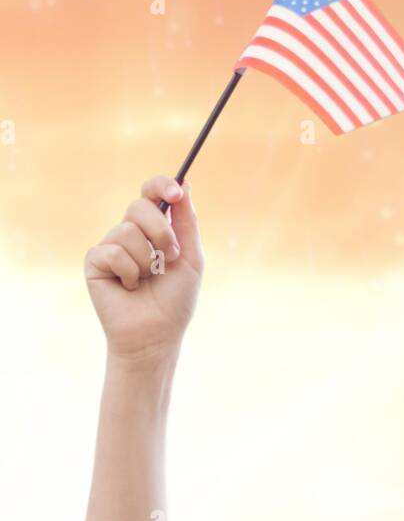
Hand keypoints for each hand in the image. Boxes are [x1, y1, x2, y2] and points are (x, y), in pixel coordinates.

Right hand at [83, 175, 204, 363]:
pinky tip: (129, 287)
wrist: (156, 334)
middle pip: (139, 206)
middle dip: (161, 231)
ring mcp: (110, 246)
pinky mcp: (95, 261)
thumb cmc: (174, 301)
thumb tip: (185, 185)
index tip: (176, 193)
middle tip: (170, 258)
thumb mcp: (191, 260)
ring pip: (128, 231)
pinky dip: (129, 272)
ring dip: (147, 260)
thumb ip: (187, 223)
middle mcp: (129, 233)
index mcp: (153, 229)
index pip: (151, 193)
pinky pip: (113, 252)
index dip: (162, 186)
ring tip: (147, 280)